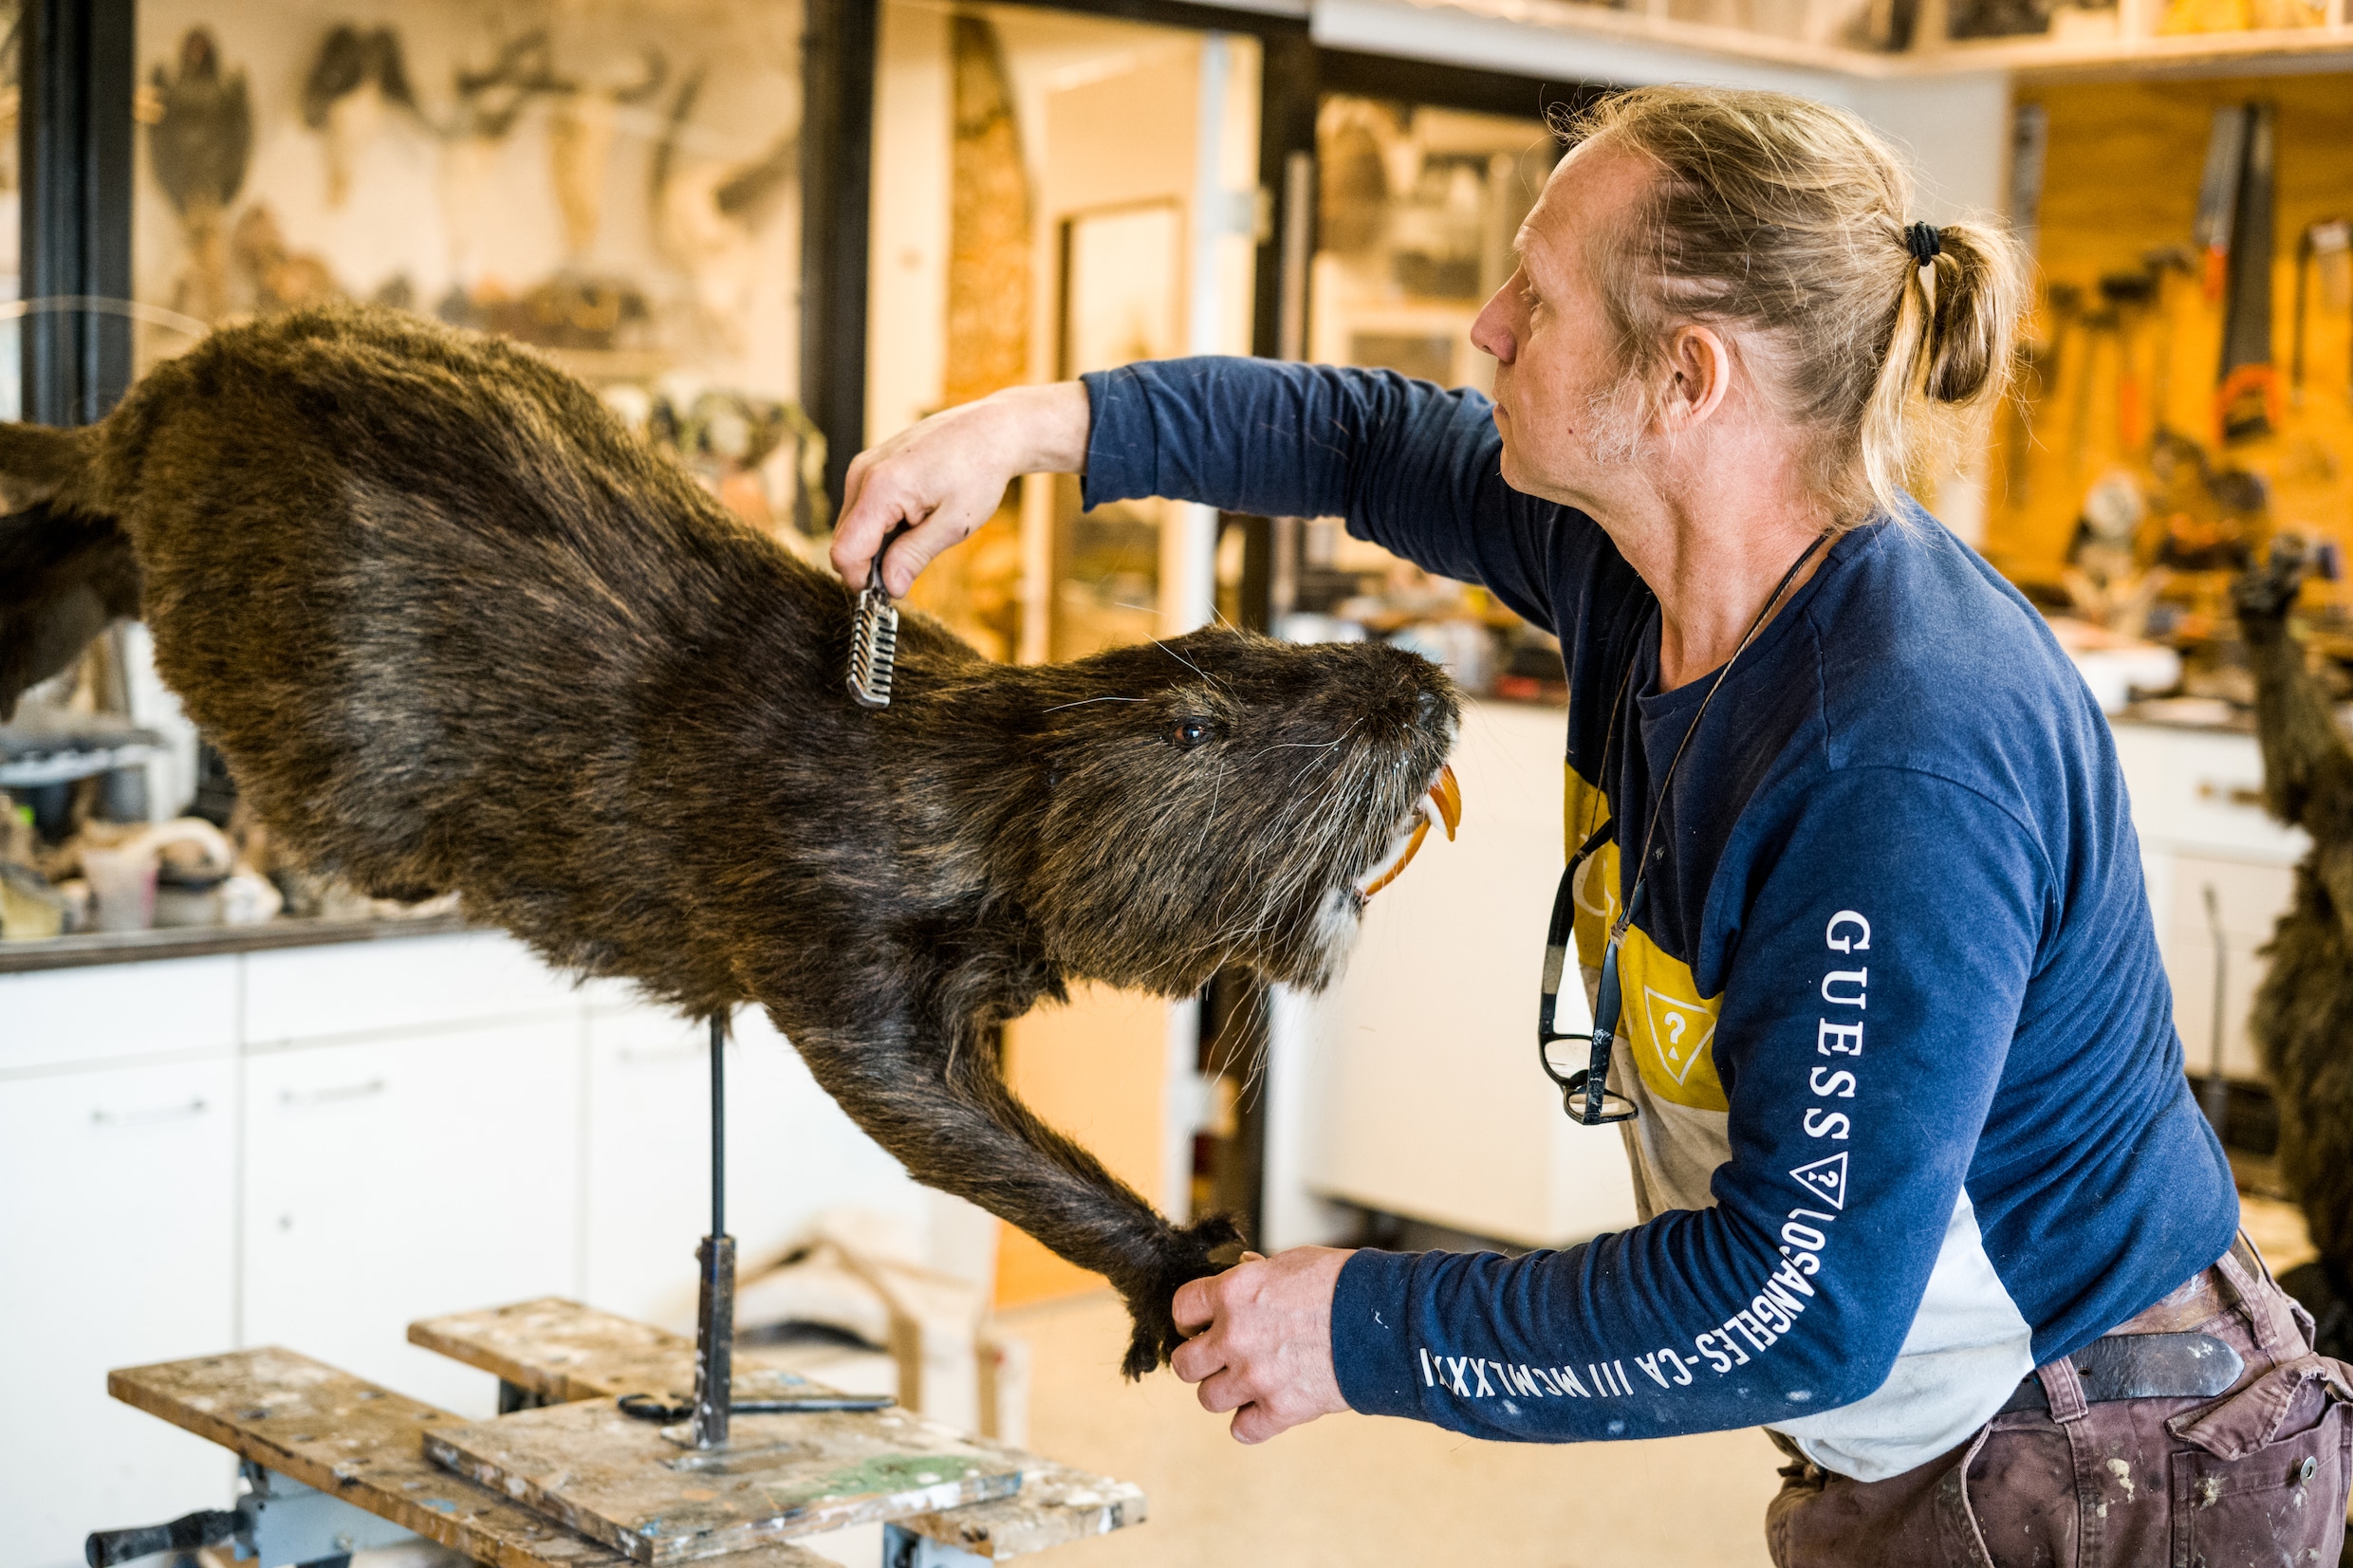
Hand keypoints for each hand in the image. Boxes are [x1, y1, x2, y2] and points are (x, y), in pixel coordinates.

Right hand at [829, 382, 1090, 597]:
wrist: (991, 430)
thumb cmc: (979, 471)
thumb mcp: (954, 524)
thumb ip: (915, 556)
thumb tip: (889, 587)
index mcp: (880, 487)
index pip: (844, 552)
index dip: (862, 581)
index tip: (891, 592)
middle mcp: (862, 473)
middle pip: (845, 541)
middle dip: (872, 563)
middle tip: (915, 562)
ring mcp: (863, 466)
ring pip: (853, 527)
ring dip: (880, 543)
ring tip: (922, 529)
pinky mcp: (870, 465)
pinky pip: (863, 509)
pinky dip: (883, 524)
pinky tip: (917, 514)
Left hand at [1170, 1247, 1353, 1444]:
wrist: (1383, 1319)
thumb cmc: (1342, 1284)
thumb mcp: (1292, 1261)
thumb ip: (1257, 1272)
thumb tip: (1243, 1267)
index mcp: (1233, 1293)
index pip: (1181, 1309)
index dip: (1189, 1317)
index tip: (1199, 1323)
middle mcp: (1235, 1337)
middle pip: (1185, 1364)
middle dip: (1198, 1360)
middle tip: (1217, 1357)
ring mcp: (1255, 1377)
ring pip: (1208, 1399)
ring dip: (1224, 1392)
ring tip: (1245, 1382)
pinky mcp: (1280, 1410)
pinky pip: (1242, 1430)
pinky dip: (1251, 1422)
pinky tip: (1265, 1407)